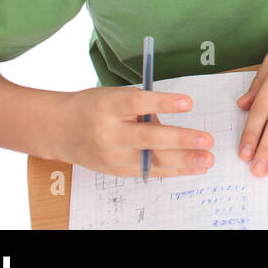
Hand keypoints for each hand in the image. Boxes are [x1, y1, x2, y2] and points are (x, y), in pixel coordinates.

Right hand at [51, 87, 213, 177]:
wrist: (60, 130)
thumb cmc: (95, 107)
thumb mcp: (115, 97)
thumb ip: (144, 108)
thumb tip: (174, 122)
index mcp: (109, 106)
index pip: (138, 104)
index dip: (163, 103)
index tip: (188, 102)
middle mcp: (109, 133)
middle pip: (148, 138)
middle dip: (181, 140)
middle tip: (207, 140)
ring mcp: (113, 155)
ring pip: (152, 160)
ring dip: (184, 161)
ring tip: (207, 159)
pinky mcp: (117, 170)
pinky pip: (150, 170)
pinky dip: (174, 169)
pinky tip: (194, 167)